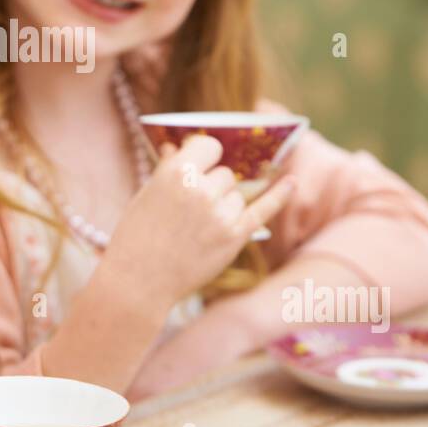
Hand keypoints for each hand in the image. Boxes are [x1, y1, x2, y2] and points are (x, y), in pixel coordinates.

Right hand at [100, 134, 293, 315]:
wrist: (139, 281)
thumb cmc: (136, 236)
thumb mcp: (146, 194)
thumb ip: (167, 169)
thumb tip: (175, 146)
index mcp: (176, 172)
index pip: (209, 146)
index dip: (204, 156)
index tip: (200, 166)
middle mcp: (201, 189)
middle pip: (225, 174)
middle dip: (212, 187)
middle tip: (190, 210)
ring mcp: (220, 213)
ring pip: (237, 195)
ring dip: (225, 205)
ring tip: (197, 228)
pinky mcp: (234, 236)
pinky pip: (263, 209)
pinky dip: (279, 195)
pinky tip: (291, 182)